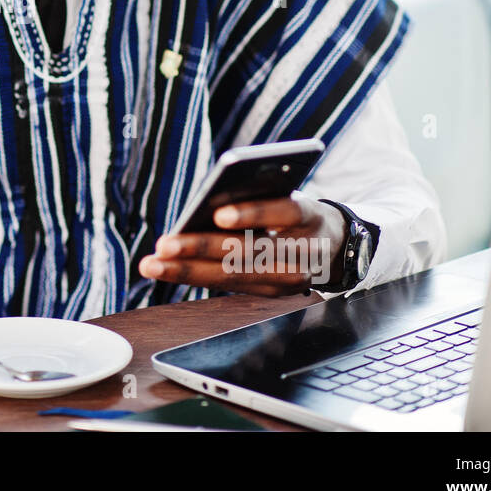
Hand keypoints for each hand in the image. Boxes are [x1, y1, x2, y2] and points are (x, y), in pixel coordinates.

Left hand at [138, 195, 348, 296]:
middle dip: (202, 248)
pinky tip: (170, 269)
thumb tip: (209, 208)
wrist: (336, 247)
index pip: (284, 212)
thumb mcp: (288, 198)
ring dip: (188, 270)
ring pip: (234, 275)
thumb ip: (259, 198)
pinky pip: (231, 285)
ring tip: (154, 263)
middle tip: (164, 244)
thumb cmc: (298, 213)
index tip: (219, 214)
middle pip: (249, 250)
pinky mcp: (274, 293)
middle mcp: (302, 252)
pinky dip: (198, 276)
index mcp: (309, 216)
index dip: (253, 214)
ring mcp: (288, 278)